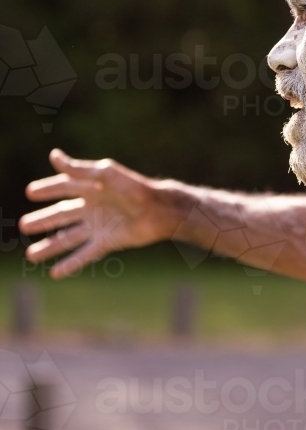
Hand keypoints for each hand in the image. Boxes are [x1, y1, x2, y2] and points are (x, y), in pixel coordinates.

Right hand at [19, 149, 165, 277]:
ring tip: (30, 255)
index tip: (30, 192)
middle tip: (23, 225)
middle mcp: (92, 207)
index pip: (64, 188)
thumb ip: (79, 169)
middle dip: (42, 221)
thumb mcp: (105, 173)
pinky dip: (70, 264)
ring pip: (67, 238)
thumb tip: (53, 156)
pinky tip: (54, 273)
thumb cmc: (133, 187)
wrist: (158, 210)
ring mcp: (98, 226)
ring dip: (49, 247)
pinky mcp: (107, 242)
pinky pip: (84, 254)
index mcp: (91, 187)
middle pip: (61, 216)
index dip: (48, 189)